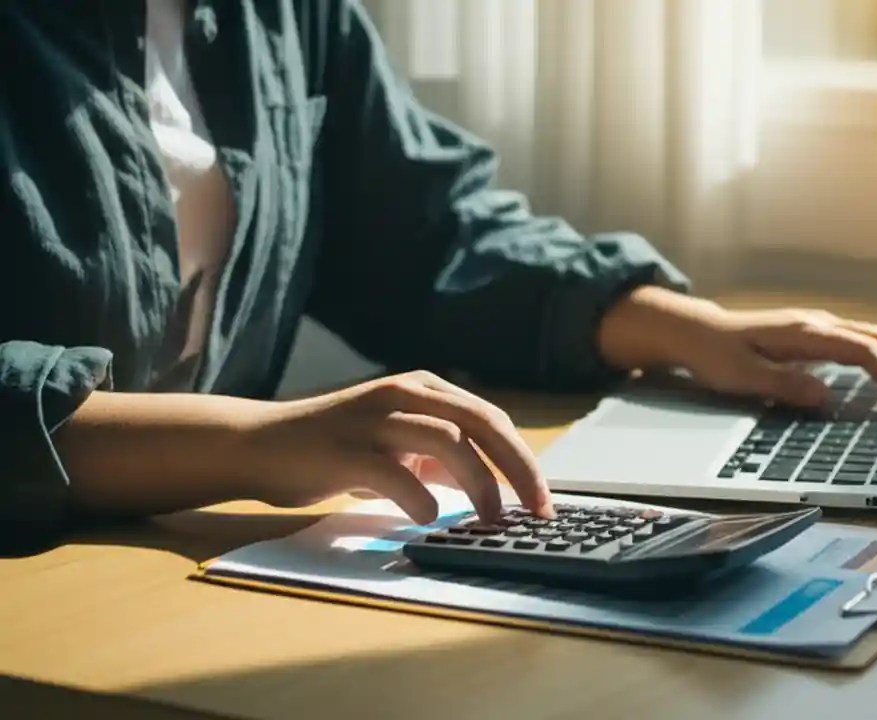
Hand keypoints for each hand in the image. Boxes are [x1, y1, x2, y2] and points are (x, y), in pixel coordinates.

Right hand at [57, 371, 551, 523]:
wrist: (255, 444)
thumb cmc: (332, 449)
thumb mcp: (395, 445)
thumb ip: (439, 458)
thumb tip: (489, 486)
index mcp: (422, 389)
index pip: (491, 420)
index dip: (523, 460)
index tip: (543, 501)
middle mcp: (403, 393)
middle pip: (481, 423)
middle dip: (517, 469)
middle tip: (537, 511)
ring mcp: (372, 418)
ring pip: (447, 440)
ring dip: (479, 484)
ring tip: (489, 521)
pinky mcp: (342, 448)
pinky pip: (395, 472)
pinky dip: (421, 498)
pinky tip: (430, 518)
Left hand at [597, 287, 876, 410]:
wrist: (698, 332)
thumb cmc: (717, 355)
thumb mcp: (742, 376)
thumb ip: (783, 385)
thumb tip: (824, 397)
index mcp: (806, 333)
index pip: (864, 352)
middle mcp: (820, 324)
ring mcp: (820, 327)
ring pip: (876, 338)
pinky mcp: (817, 335)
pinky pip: (863, 344)